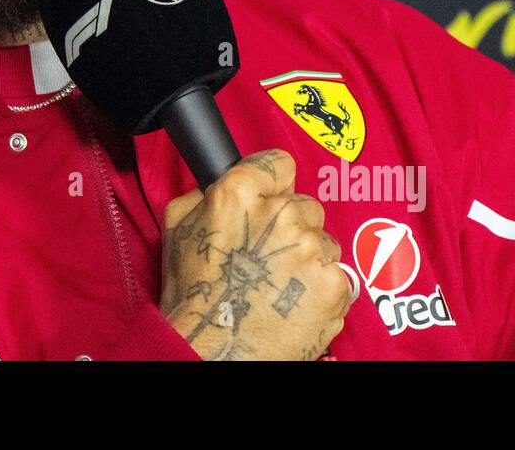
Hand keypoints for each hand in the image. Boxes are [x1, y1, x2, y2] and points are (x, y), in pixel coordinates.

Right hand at [159, 148, 353, 359]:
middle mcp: (281, 214)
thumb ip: (205, 194)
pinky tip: (294, 302)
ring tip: (277, 285)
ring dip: (306, 258)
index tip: (268, 200)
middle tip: (265, 256)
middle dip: (288, 226)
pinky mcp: (334, 283)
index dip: (271, 183)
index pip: (277, 163)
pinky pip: (336, 274)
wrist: (212, 352)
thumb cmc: (193, 296)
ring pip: (322, 240)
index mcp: (240, 193)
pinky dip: (320, 288)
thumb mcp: (178, 228)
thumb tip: (222, 181)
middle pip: (303, 204)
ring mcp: (311, 249)